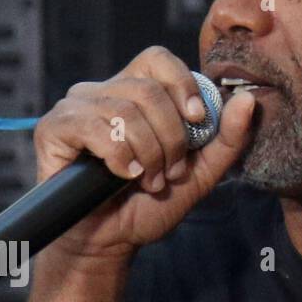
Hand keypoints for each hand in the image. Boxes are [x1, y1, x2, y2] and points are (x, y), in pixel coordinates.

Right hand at [32, 44, 256, 264]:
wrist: (110, 242)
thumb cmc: (147, 205)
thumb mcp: (198, 175)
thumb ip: (226, 140)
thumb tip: (246, 102)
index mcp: (135, 93)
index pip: (158, 59)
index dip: (181, 83)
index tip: (196, 119)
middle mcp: (103, 92)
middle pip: (147, 89)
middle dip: (169, 138)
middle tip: (168, 173)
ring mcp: (76, 107)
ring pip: (124, 110)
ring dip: (146, 153)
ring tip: (146, 180)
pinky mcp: (54, 127)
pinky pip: (93, 127)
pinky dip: (118, 155)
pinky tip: (123, 175)